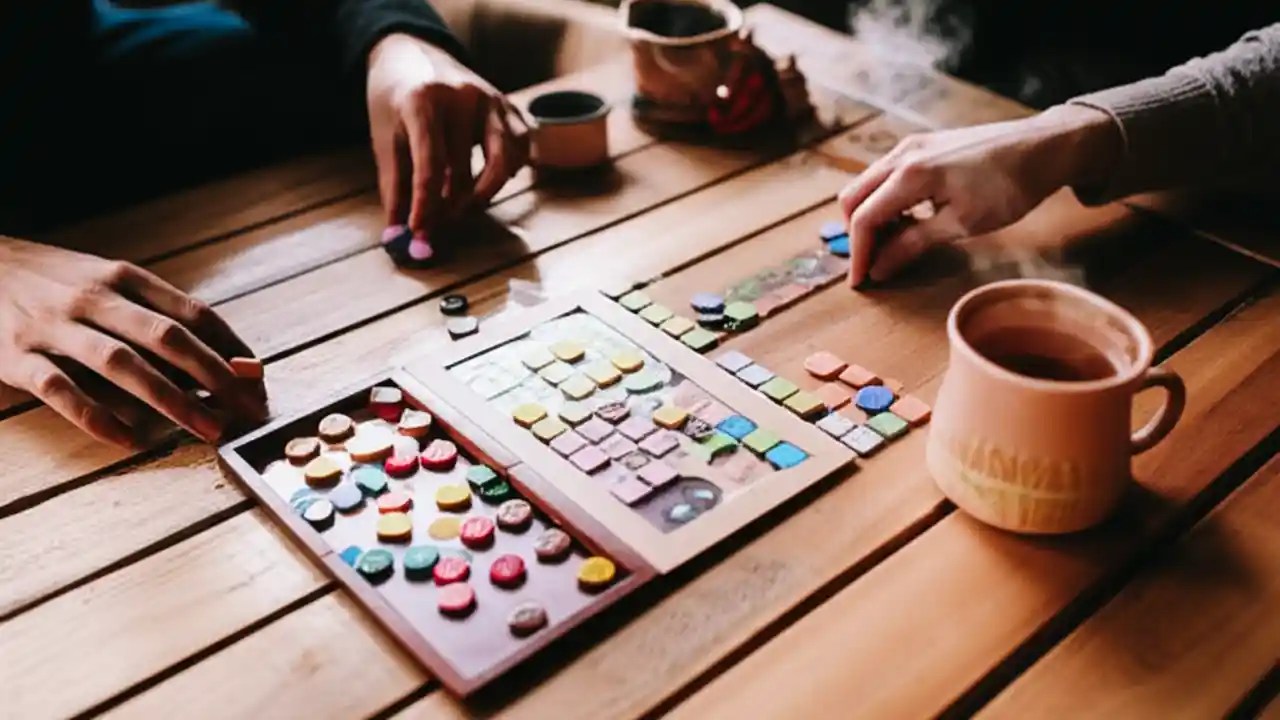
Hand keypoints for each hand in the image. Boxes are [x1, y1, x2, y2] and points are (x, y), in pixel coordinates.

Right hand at [0, 237, 266, 447]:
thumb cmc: (54, 281)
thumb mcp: (108, 282)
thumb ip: (160, 315)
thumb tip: (227, 358)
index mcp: (124, 278)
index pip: (192, 313)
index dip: (231, 348)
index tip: (258, 379)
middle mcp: (94, 298)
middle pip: (167, 338)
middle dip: (215, 377)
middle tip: (248, 410)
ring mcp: (54, 327)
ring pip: (122, 364)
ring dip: (171, 399)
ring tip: (207, 429)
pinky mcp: (14, 357)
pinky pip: (61, 390)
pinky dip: (97, 417)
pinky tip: (128, 440)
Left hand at [366, 33, 526, 245]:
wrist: (416, 55)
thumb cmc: (396, 100)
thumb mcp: (385, 138)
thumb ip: (395, 188)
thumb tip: (399, 235)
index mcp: (423, 101)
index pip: (430, 167)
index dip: (425, 206)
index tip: (419, 232)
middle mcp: (463, 97)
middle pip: (464, 171)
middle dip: (450, 208)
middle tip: (438, 227)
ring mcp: (492, 100)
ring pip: (505, 163)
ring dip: (484, 194)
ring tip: (462, 206)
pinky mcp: (511, 106)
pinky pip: (521, 150)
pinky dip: (508, 173)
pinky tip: (486, 181)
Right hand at [838, 105, 1121, 285]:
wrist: (1043, 146)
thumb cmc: (1009, 187)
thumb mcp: (962, 223)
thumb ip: (913, 244)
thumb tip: (879, 269)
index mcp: (911, 174)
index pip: (865, 218)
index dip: (859, 253)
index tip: (861, 282)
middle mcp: (902, 155)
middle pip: (854, 197)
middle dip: (857, 234)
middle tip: (872, 264)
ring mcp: (911, 146)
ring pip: (868, 184)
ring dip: (870, 216)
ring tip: (891, 245)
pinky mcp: (922, 145)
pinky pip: (886, 174)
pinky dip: (885, 200)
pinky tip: (906, 220)